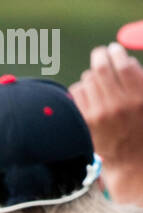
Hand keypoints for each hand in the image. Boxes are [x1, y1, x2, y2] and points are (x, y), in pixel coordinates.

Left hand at [70, 43, 142, 200]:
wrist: (130, 162)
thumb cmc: (141, 127)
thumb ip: (139, 79)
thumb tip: (122, 58)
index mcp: (138, 96)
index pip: (123, 64)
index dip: (116, 52)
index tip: (113, 50)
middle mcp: (118, 105)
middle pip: (101, 68)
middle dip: (100, 56)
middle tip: (100, 54)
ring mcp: (100, 115)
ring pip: (87, 79)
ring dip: (92, 76)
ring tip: (97, 82)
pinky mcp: (86, 123)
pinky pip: (76, 93)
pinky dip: (81, 90)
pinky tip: (88, 96)